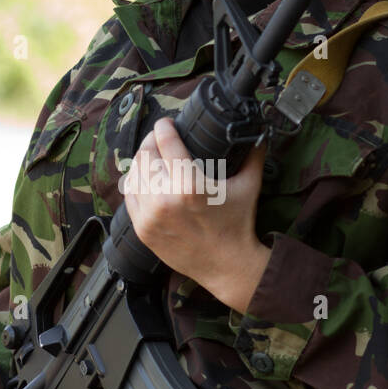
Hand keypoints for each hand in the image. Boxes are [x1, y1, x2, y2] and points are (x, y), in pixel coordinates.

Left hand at [122, 116, 270, 311]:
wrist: (227, 266)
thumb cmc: (238, 225)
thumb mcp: (249, 186)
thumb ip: (253, 155)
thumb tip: (259, 133)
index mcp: (190, 185)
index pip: (165, 142)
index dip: (163, 127)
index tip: (167, 122)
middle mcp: (165, 199)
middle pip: (145, 156)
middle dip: (151, 141)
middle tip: (159, 138)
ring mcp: (151, 216)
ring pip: (133, 175)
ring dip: (141, 161)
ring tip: (151, 156)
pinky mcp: (143, 229)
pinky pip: (129, 197)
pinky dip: (134, 184)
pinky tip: (144, 179)